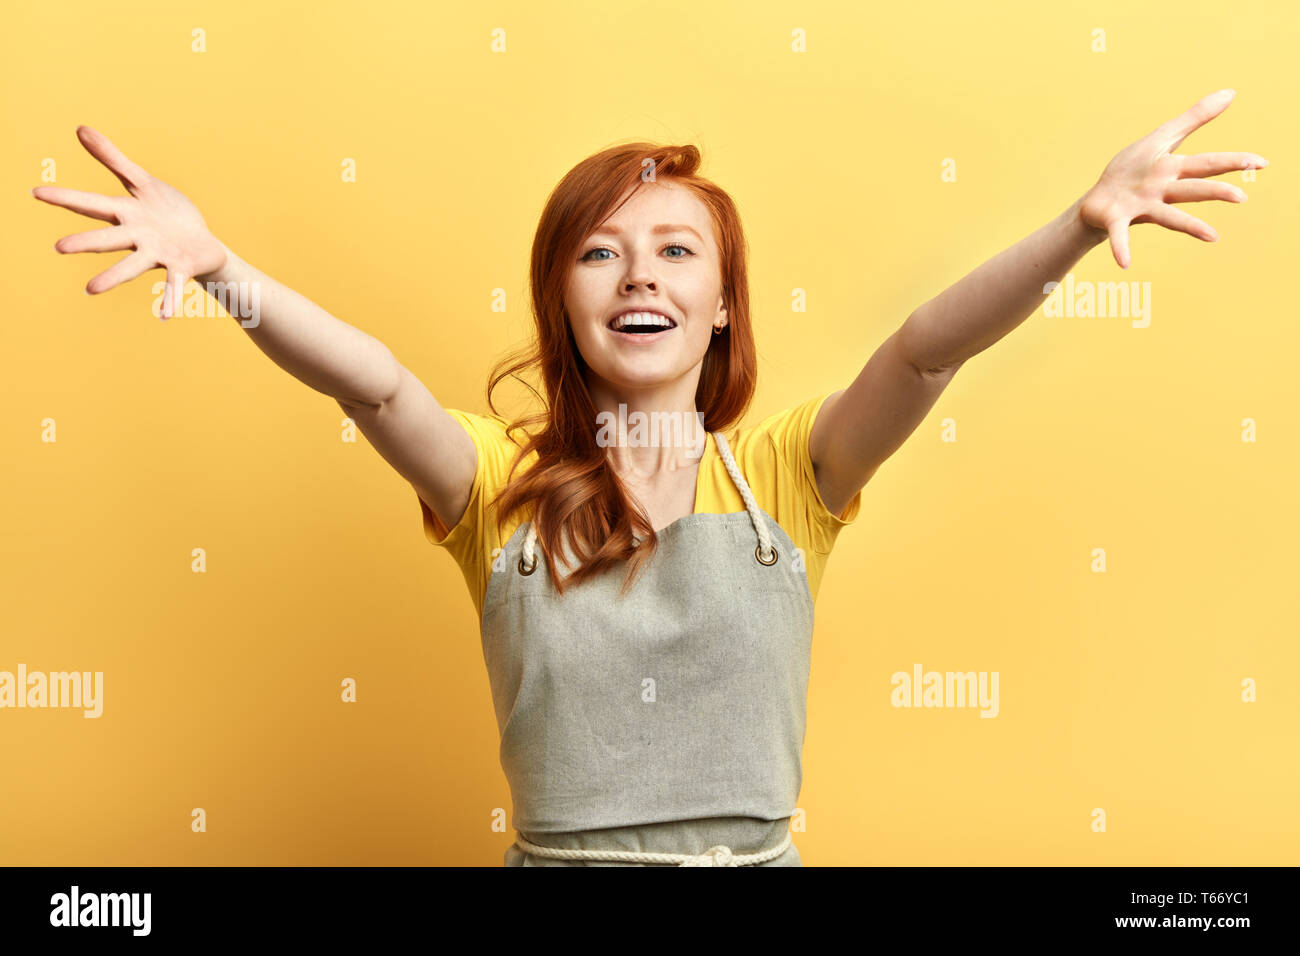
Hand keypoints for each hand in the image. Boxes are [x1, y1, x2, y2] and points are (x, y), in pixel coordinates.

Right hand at [32, 126, 226, 318]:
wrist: (203, 243)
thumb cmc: (168, 213)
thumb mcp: (143, 182)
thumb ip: (113, 159)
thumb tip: (80, 128)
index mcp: (127, 215)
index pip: (91, 204)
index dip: (65, 198)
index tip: (36, 191)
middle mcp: (137, 237)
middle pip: (108, 239)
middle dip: (86, 241)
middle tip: (60, 246)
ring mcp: (157, 254)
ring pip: (132, 266)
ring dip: (112, 277)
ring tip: (91, 289)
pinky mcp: (180, 268)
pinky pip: (173, 285)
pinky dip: (169, 300)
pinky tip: (163, 316)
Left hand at [1078, 89, 1267, 269]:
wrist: (1097, 198)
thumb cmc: (1132, 170)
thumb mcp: (1162, 139)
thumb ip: (1194, 118)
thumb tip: (1231, 92)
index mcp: (1171, 169)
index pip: (1207, 163)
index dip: (1234, 162)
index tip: (1262, 163)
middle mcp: (1160, 190)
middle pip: (1192, 189)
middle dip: (1215, 192)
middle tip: (1241, 197)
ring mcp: (1139, 207)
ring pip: (1167, 216)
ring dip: (1189, 226)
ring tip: (1213, 237)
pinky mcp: (1115, 219)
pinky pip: (1119, 235)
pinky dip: (1121, 248)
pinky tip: (1124, 263)